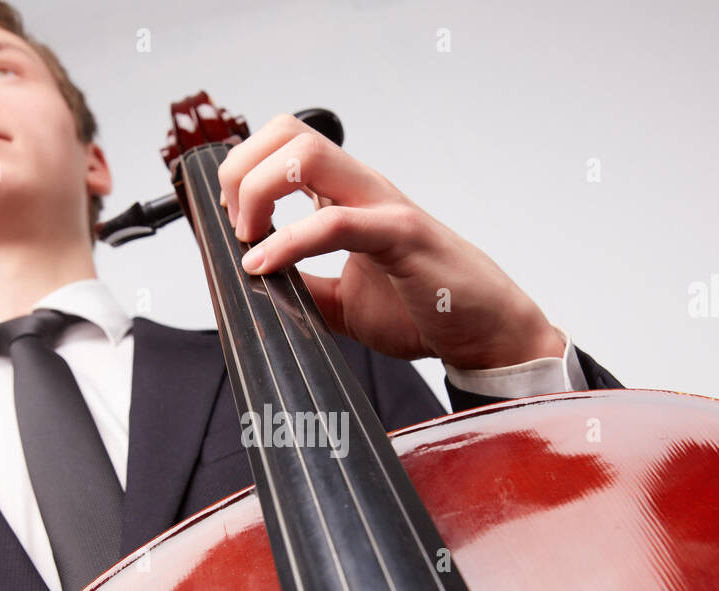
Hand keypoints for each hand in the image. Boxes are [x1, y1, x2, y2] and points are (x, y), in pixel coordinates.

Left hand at [215, 113, 564, 369]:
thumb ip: (304, 289)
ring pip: (308, 153)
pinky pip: (335, 221)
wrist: (484, 332)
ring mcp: (384, 206)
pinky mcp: (402, 235)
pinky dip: (289, 241)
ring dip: (259, 190)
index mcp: (348, 196)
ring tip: (251, 238)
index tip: (234, 223)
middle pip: (288, 130)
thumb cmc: (424, 310)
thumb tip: (257, 290)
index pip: (285, 145)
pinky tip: (267, 265)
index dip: (244, 172)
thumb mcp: (344, 303)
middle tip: (236, 224)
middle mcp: (363, 189)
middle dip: (241, 170)